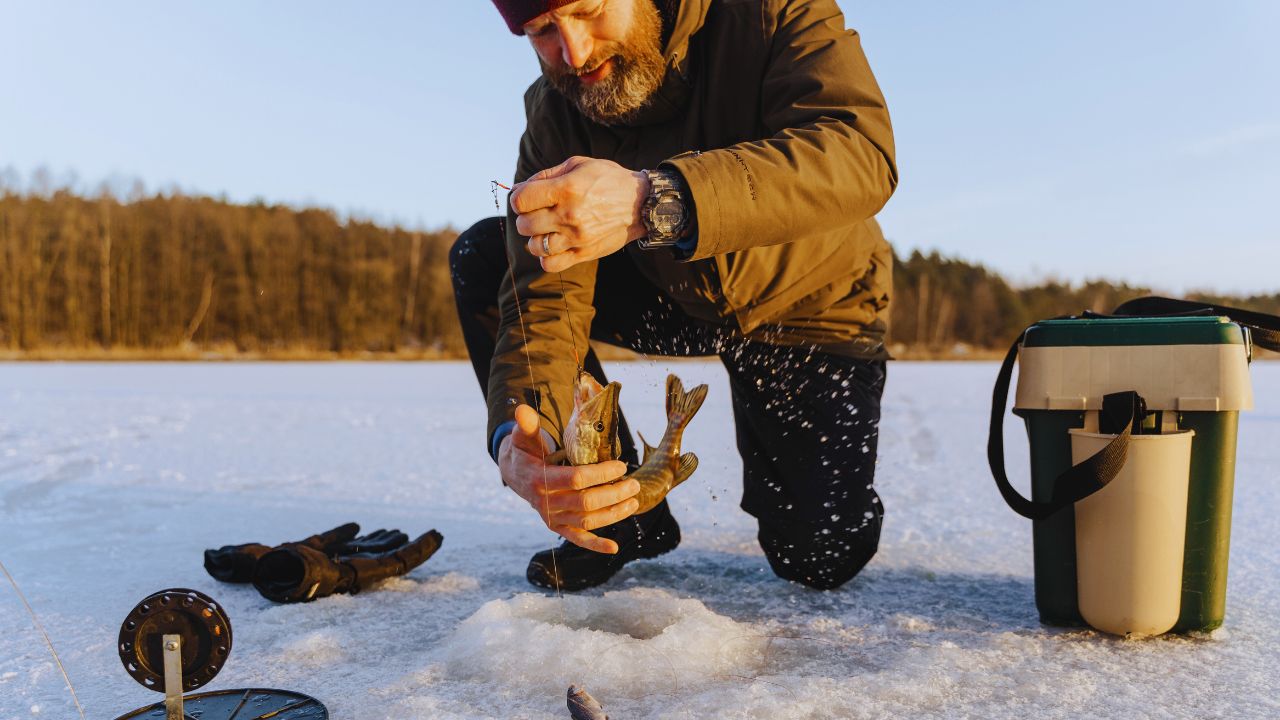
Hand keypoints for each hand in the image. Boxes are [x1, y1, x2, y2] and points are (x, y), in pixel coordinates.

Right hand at [499, 404, 639, 552]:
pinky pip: (578, 538)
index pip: (575, 479)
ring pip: (587, 521)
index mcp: (539, 479)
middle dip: (614, 494)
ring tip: (634, 501)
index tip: (620, 466)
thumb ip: (527, 425)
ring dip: (613, 514)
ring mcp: (552, 518)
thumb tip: (521, 409)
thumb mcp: (524, 436)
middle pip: (586, 502)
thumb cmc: (525, 450)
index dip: (600, 474)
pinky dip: (596, 545)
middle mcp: (545, 503)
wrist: (514, 473)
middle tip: (634, 483)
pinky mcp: (558, 526)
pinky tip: (614, 548)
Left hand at [511, 156, 649, 272]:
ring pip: (535, 246)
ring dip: (535, 238)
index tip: (528, 198)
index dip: (519, 199)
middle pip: (524, 224)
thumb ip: (546, 175)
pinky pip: (551, 264)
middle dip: (525, 217)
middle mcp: (569, 215)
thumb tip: (517, 189)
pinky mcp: (584, 253)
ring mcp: (576, 237)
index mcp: (566, 189)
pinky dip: (546, 257)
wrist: (641, 204)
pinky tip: (553, 246)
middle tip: (538, 213)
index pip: (520, 201)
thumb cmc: (607, 180)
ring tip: (546, 230)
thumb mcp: (578, 165)